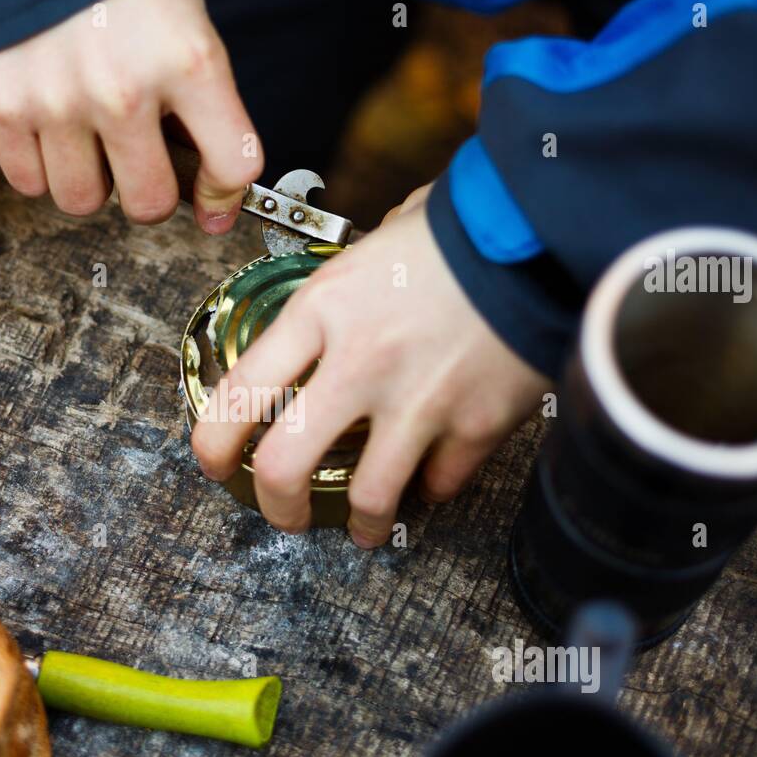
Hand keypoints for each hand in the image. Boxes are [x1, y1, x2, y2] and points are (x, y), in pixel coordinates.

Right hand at [0, 0, 260, 232]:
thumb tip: (198, 173)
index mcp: (186, 60)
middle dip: (146, 190)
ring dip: (87, 180)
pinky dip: (38, 165)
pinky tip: (47, 127)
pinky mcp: (0, 104)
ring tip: (85, 136)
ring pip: (81, 201)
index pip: (231, 164)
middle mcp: (123, 89)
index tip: (213, 203)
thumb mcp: (183, 18)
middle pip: (147, 203)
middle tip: (137, 162)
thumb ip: (196, 96)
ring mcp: (57, 100)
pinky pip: (26, 182)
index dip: (223, 194)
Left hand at [190, 187, 551, 546]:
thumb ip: (342, 288)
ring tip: (361, 526)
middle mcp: (359, 363)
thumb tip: (335, 307)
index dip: (213, 445)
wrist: (542, 233)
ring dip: (360, 521)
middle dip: (276, 505)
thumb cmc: (457, 229)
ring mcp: (417, 402)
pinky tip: (429, 478)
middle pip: (284, 466)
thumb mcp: (372, 243)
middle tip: (283, 512)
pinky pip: (440, 483)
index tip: (215, 462)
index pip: (239, 395)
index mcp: (322, 311)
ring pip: (367, 497)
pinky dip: (432, 488)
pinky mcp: (474, 424)